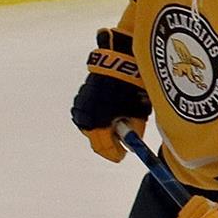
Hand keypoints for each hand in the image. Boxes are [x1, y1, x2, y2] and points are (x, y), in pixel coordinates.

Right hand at [72, 28, 150, 162]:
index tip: (123, 155)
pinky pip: (88, 113)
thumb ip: (132, 129)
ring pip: (90, 126)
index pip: (103, 147)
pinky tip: (108, 110)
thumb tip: (131, 141)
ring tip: (116, 124)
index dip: (114, 153)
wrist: (119, 61)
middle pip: (95, 138)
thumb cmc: (132, 87)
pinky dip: (97, 115)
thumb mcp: (137, 112)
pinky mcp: (80, 97)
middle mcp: (84, 118)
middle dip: (108, 141)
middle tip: (121, 141)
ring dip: (102, 128)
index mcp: (97, 124)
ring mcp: (80, 107)